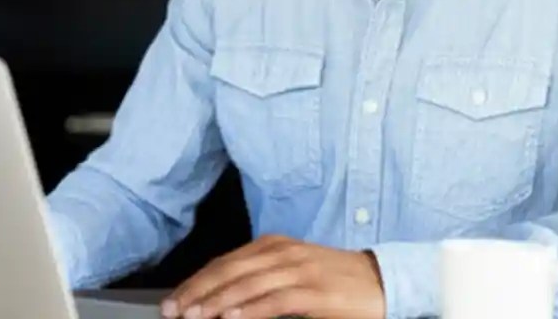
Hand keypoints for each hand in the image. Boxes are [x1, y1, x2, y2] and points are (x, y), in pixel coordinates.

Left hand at [160, 234, 385, 318]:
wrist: (383, 281)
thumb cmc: (336, 281)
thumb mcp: (294, 271)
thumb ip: (261, 279)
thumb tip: (220, 300)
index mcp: (274, 245)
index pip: (224, 262)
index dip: (196, 281)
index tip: (174, 300)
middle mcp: (283, 253)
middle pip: (229, 271)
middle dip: (197, 292)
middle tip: (174, 311)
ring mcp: (300, 271)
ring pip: (247, 285)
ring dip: (216, 303)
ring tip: (194, 317)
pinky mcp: (317, 293)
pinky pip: (276, 301)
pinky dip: (250, 310)